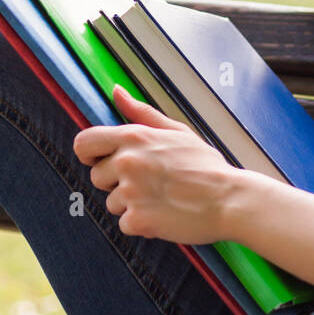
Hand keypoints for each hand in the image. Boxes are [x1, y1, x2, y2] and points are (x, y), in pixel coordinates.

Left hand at [73, 84, 237, 243]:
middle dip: (117, 182)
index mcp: (134, 137)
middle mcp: (128, 162)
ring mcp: (131, 192)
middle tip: (150, 182)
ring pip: (112, 202)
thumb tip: (116, 91)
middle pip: (97, 176)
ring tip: (162, 198)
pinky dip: (142, 223)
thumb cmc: (206, 165)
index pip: (84, 143)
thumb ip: (141, 113)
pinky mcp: (137, 219)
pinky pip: (125, 223)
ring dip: (132, 204)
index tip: (102, 161)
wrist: (229, 199)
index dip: (89, 154)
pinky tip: (164, 213)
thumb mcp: (176, 131)